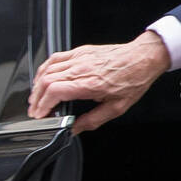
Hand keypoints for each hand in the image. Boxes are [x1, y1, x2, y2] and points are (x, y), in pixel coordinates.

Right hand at [27, 31, 170, 134]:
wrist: (144, 57)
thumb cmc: (135, 79)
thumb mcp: (118, 107)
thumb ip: (93, 120)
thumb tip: (74, 129)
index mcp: (91, 83)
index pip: (55, 91)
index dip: (43, 105)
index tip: (40, 115)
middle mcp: (82, 69)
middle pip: (46, 81)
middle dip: (36, 99)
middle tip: (36, 111)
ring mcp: (80, 58)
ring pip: (47, 70)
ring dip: (38, 86)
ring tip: (38, 99)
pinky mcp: (80, 51)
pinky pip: (55, 58)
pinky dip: (44, 69)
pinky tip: (43, 78)